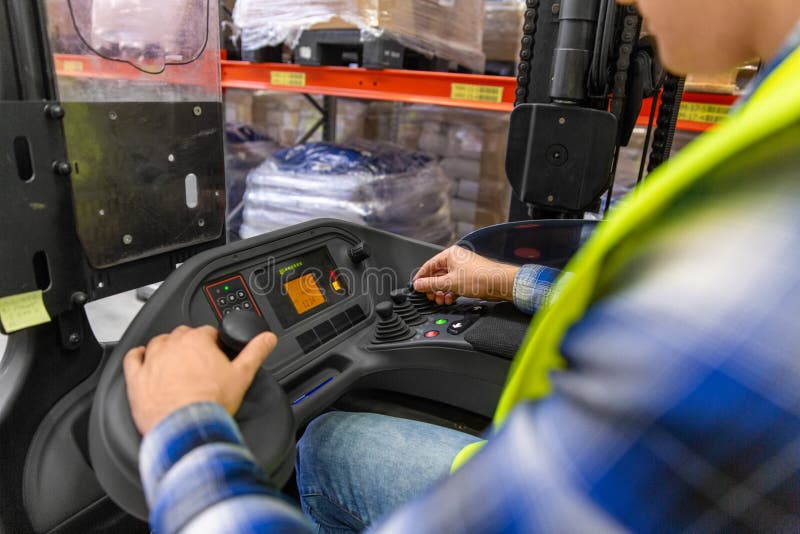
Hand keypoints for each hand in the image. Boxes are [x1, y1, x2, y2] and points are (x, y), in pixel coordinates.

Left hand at [123, 325, 276, 434]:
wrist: (187, 428)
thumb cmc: (212, 404)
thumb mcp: (242, 376)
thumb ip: (256, 352)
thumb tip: (267, 338)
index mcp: (197, 341)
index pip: (207, 332)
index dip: (213, 343)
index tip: (216, 354)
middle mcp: (172, 346)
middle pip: (182, 335)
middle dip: (191, 344)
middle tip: (200, 362)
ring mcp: (152, 361)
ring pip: (158, 343)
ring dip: (167, 348)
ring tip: (176, 362)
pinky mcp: (137, 378)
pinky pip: (133, 358)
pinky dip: (138, 355)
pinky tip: (144, 359)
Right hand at [412, 246, 519, 304]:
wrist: (499, 283)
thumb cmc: (480, 277)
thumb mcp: (450, 282)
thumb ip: (431, 284)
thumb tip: (418, 284)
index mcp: (450, 255)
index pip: (429, 265)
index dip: (421, 277)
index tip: (416, 286)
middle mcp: (456, 260)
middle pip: (437, 274)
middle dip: (433, 287)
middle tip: (430, 296)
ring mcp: (463, 269)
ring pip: (446, 281)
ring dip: (442, 292)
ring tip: (441, 300)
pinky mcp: (468, 278)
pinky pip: (454, 285)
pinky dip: (450, 292)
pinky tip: (450, 299)